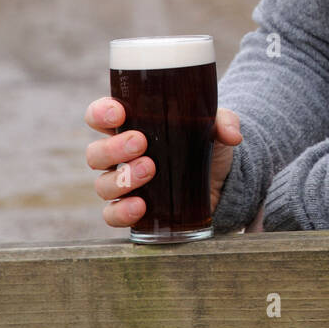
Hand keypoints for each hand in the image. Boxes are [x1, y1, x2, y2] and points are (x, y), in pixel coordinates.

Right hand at [85, 97, 242, 228]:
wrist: (220, 180)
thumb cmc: (205, 144)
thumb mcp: (215, 126)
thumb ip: (224, 122)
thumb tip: (233, 135)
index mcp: (130, 126)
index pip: (99, 116)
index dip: (100, 113)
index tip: (118, 112)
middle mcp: (120, 156)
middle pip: (95, 153)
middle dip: (113, 148)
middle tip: (141, 142)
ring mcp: (123, 185)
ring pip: (102, 184)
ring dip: (122, 178)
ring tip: (150, 170)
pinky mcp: (133, 210)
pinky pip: (112, 215)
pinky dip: (122, 211)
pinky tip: (140, 206)